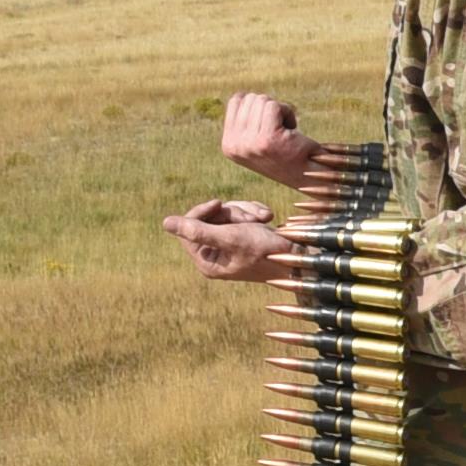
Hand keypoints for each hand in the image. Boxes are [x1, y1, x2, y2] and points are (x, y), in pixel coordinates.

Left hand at [167, 197, 290, 283]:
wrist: (299, 255)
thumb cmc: (266, 250)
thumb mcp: (230, 237)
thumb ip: (196, 230)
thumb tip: (165, 223)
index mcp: (206, 261)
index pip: (189, 227)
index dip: (202, 212)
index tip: (219, 204)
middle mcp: (215, 254)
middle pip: (209, 218)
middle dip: (231, 212)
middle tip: (251, 218)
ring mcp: (230, 246)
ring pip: (226, 214)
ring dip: (245, 211)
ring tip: (264, 218)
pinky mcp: (244, 238)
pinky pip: (240, 216)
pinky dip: (253, 212)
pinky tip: (267, 217)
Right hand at [219, 91, 319, 185]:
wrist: (310, 175)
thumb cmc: (287, 153)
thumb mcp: (257, 139)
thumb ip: (245, 120)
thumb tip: (242, 95)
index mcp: (228, 145)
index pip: (236, 101)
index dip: (257, 105)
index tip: (269, 125)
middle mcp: (234, 145)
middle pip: (250, 99)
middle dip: (269, 109)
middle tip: (280, 130)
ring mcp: (249, 143)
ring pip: (262, 101)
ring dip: (280, 111)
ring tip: (286, 132)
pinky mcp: (268, 139)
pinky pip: (275, 107)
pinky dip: (288, 113)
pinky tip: (292, 131)